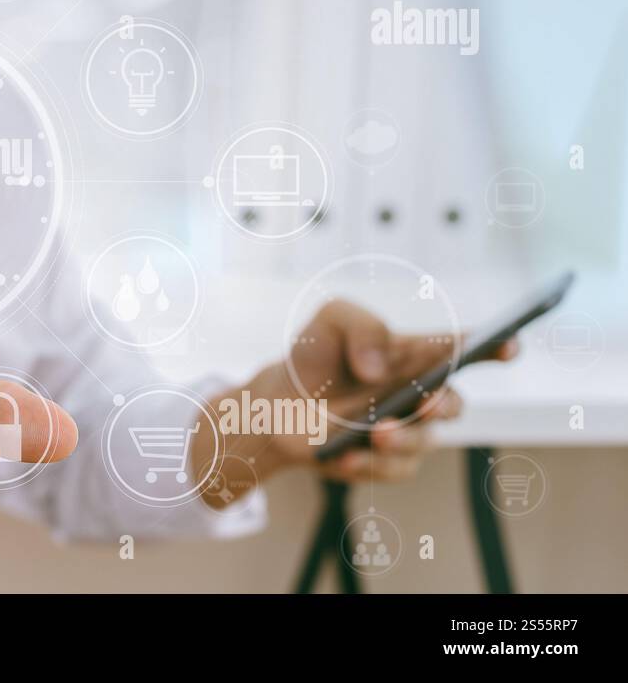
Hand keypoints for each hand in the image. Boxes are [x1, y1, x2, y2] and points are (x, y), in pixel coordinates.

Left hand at [214, 300, 517, 496]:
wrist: (279, 401)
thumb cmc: (316, 356)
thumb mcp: (331, 320)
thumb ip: (361, 326)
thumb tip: (378, 368)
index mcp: (416, 354)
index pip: (465, 349)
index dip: (496, 347)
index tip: (510, 345)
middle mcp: (420, 394)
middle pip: (453, 402)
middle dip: (444, 404)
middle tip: (425, 403)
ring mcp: (407, 430)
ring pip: (424, 440)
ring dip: (402, 437)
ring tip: (376, 432)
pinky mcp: (386, 461)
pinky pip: (391, 468)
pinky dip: (367, 463)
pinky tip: (342, 456)